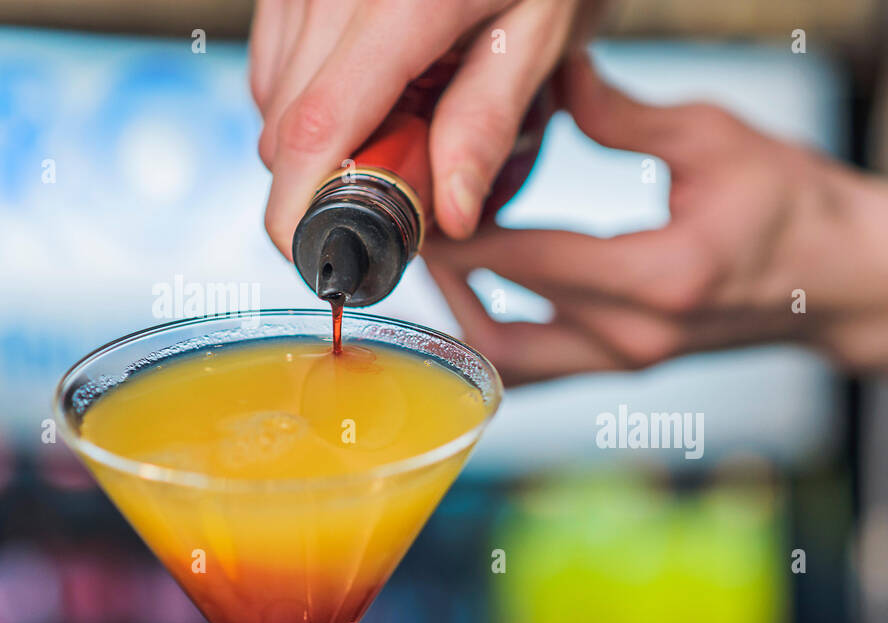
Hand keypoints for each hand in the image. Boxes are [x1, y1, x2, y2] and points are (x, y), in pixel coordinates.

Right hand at [249, 0, 598, 255]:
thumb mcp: (542, 36)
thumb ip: (488, 123)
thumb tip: (453, 219)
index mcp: (400, 4)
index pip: (320, 126)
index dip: (303, 207)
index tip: (319, 259)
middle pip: (287, 122)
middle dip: (331, 183)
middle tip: (407, 196)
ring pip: (274, 97)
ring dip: (324, 141)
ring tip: (405, 127)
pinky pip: (276, 61)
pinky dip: (315, 100)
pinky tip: (376, 95)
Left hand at [424, 53, 887, 383]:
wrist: (842, 280)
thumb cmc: (794, 204)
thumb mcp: (714, 138)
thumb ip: (621, 116)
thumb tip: (548, 76)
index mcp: (660, 277)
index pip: (523, 259)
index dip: (454, 229)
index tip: (415, 192)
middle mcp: (636, 336)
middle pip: (496, 322)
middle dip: (443, 271)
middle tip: (413, 220)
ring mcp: (631, 360)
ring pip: (509, 361)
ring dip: (460, 314)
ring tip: (442, 250)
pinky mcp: (628, 364)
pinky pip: (539, 364)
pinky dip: (498, 330)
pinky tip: (486, 276)